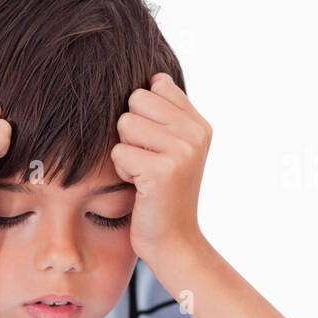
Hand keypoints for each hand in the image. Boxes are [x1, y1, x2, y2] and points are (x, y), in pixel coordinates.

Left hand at [110, 72, 210, 267]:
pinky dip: (122, 171)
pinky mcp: (162, 171)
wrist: (173, 241)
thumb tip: (156, 77)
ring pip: (125, 124)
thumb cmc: (162, 194)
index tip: (154, 144)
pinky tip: (139, 187)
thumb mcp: (173, 148)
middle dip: (130, 131)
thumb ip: (167, 113)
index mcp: (199, 124)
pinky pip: (118, 152)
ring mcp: (182, 151)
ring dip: (125, 151)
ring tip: (142, 173)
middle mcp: (196, 133)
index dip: (143, 114)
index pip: (156, 86)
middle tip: (145, 160)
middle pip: (136, 101)